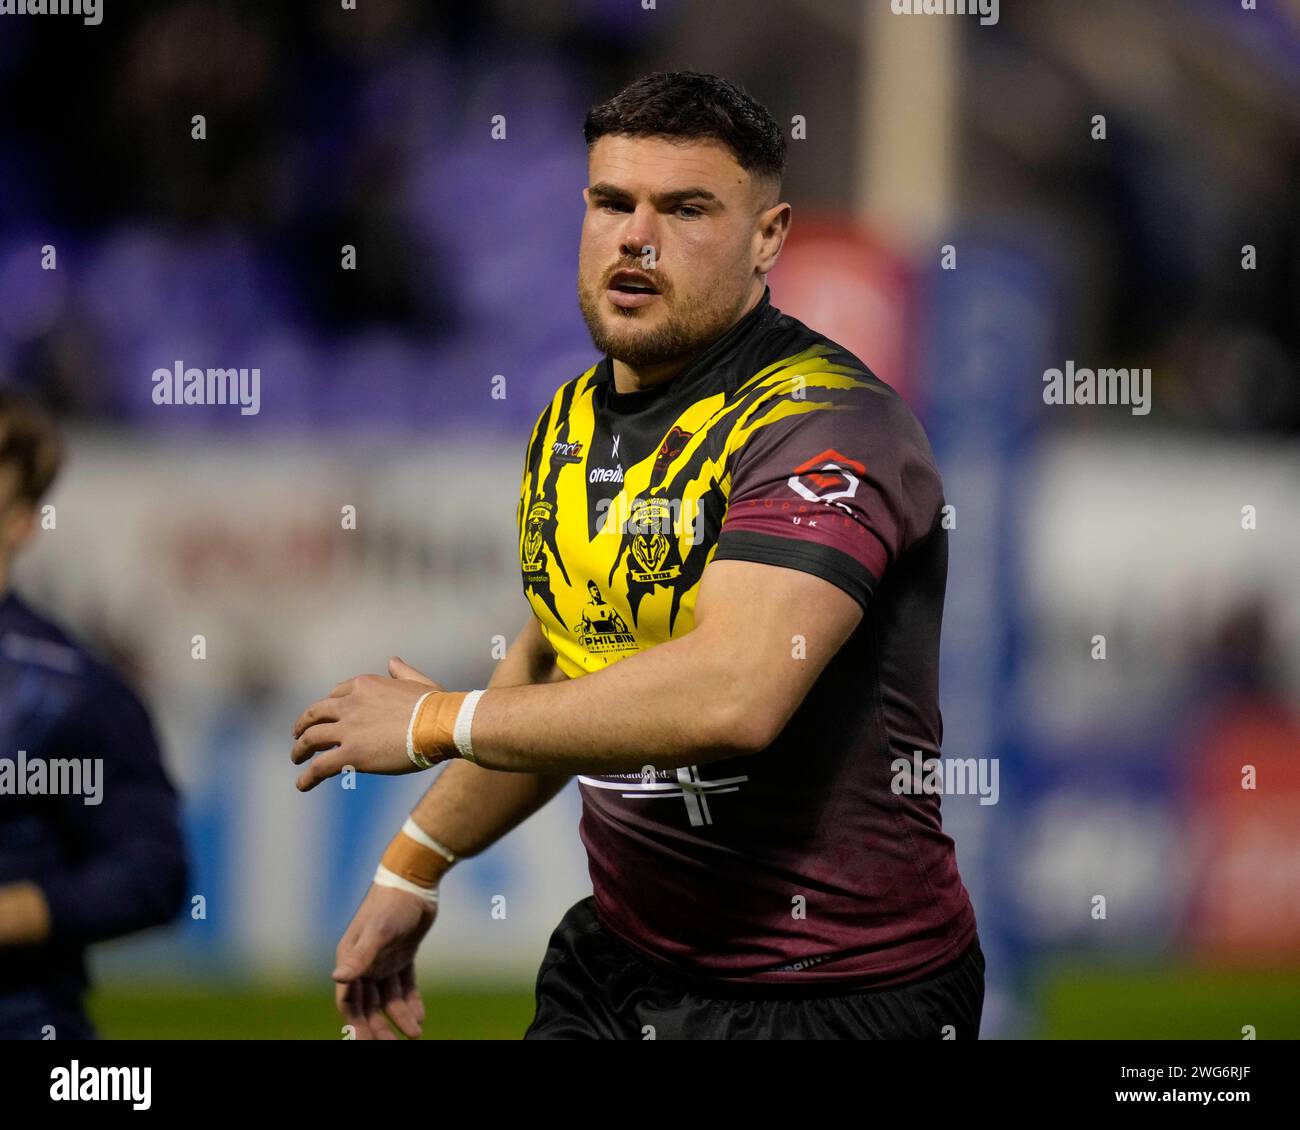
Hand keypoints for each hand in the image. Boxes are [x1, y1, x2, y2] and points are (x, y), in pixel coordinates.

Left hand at [291, 657, 446, 790]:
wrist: (442, 724)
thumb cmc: (437, 706)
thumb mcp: (418, 681)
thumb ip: (402, 671)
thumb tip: (392, 661)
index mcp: (365, 685)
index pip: (336, 694)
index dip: (328, 707)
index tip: (326, 717)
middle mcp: (350, 704)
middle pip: (315, 713)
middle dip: (303, 724)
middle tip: (298, 735)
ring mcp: (348, 729)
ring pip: (311, 739)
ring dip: (300, 749)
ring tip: (297, 759)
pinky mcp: (351, 754)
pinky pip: (320, 766)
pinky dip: (307, 776)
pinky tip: (302, 784)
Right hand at [334, 882, 436, 1040]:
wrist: (415, 880)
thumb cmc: (392, 904)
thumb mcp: (378, 931)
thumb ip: (360, 956)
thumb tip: (337, 977)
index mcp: (351, 959)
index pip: (349, 1001)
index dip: (357, 1024)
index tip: (366, 1043)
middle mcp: (364, 962)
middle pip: (368, 1005)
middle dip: (379, 1026)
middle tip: (394, 1045)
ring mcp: (384, 959)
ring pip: (388, 997)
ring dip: (400, 1016)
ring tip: (416, 1034)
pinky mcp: (403, 954)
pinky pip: (405, 984)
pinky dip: (410, 1001)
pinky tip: (419, 1016)